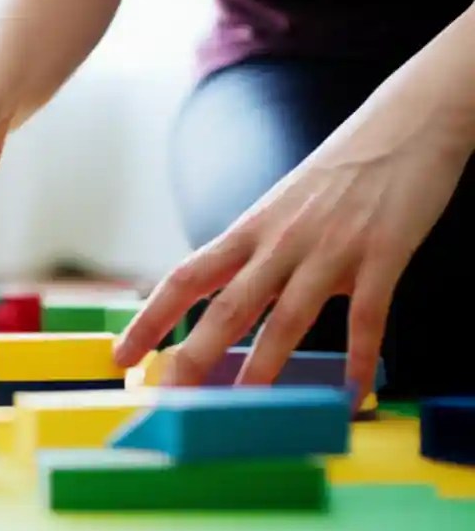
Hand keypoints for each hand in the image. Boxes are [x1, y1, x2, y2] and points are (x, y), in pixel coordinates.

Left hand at [113, 75, 472, 404]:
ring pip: (287, 318)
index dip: (150, 320)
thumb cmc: (339, 173)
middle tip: (167, 399)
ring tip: (243, 409)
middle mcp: (281, 242)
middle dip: (193, 357)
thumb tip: (219, 298)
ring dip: (263, 367)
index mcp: (249, 231)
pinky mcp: (384, 254)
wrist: (409, 120)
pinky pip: (367, 318)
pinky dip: (359, 359)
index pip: (184, 279)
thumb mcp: (280, 209)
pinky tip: (350, 394)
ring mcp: (331, 249)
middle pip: (226, 308)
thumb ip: (254, 255)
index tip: (122, 356)